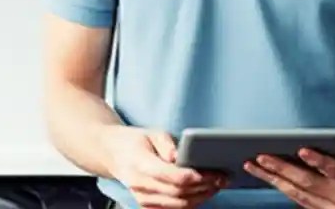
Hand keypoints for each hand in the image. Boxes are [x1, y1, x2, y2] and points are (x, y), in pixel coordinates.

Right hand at [102, 126, 227, 208]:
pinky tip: (202, 194)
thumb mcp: (151, 132)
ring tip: (216, 186)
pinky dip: (190, 204)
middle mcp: (140, 185)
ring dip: (201, 197)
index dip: (197, 177)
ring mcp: (142, 198)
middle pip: (180, 193)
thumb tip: (181, 156)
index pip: (174, 177)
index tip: (214, 173)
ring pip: (178, 205)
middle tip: (222, 178)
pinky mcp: (146, 205)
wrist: (111, 153)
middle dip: (205, 187)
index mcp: (141, 164)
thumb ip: (167, 144)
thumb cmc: (134, 140)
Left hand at [243, 123, 334, 208]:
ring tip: (254, 165)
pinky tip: (266, 176)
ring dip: (273, 179)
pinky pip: (297, 200)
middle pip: (308, 182)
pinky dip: (280, 187)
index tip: (302, 150)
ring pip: (297, 193)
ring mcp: (331, 208)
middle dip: (282, 169)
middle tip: (262, 156)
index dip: (319, 161)